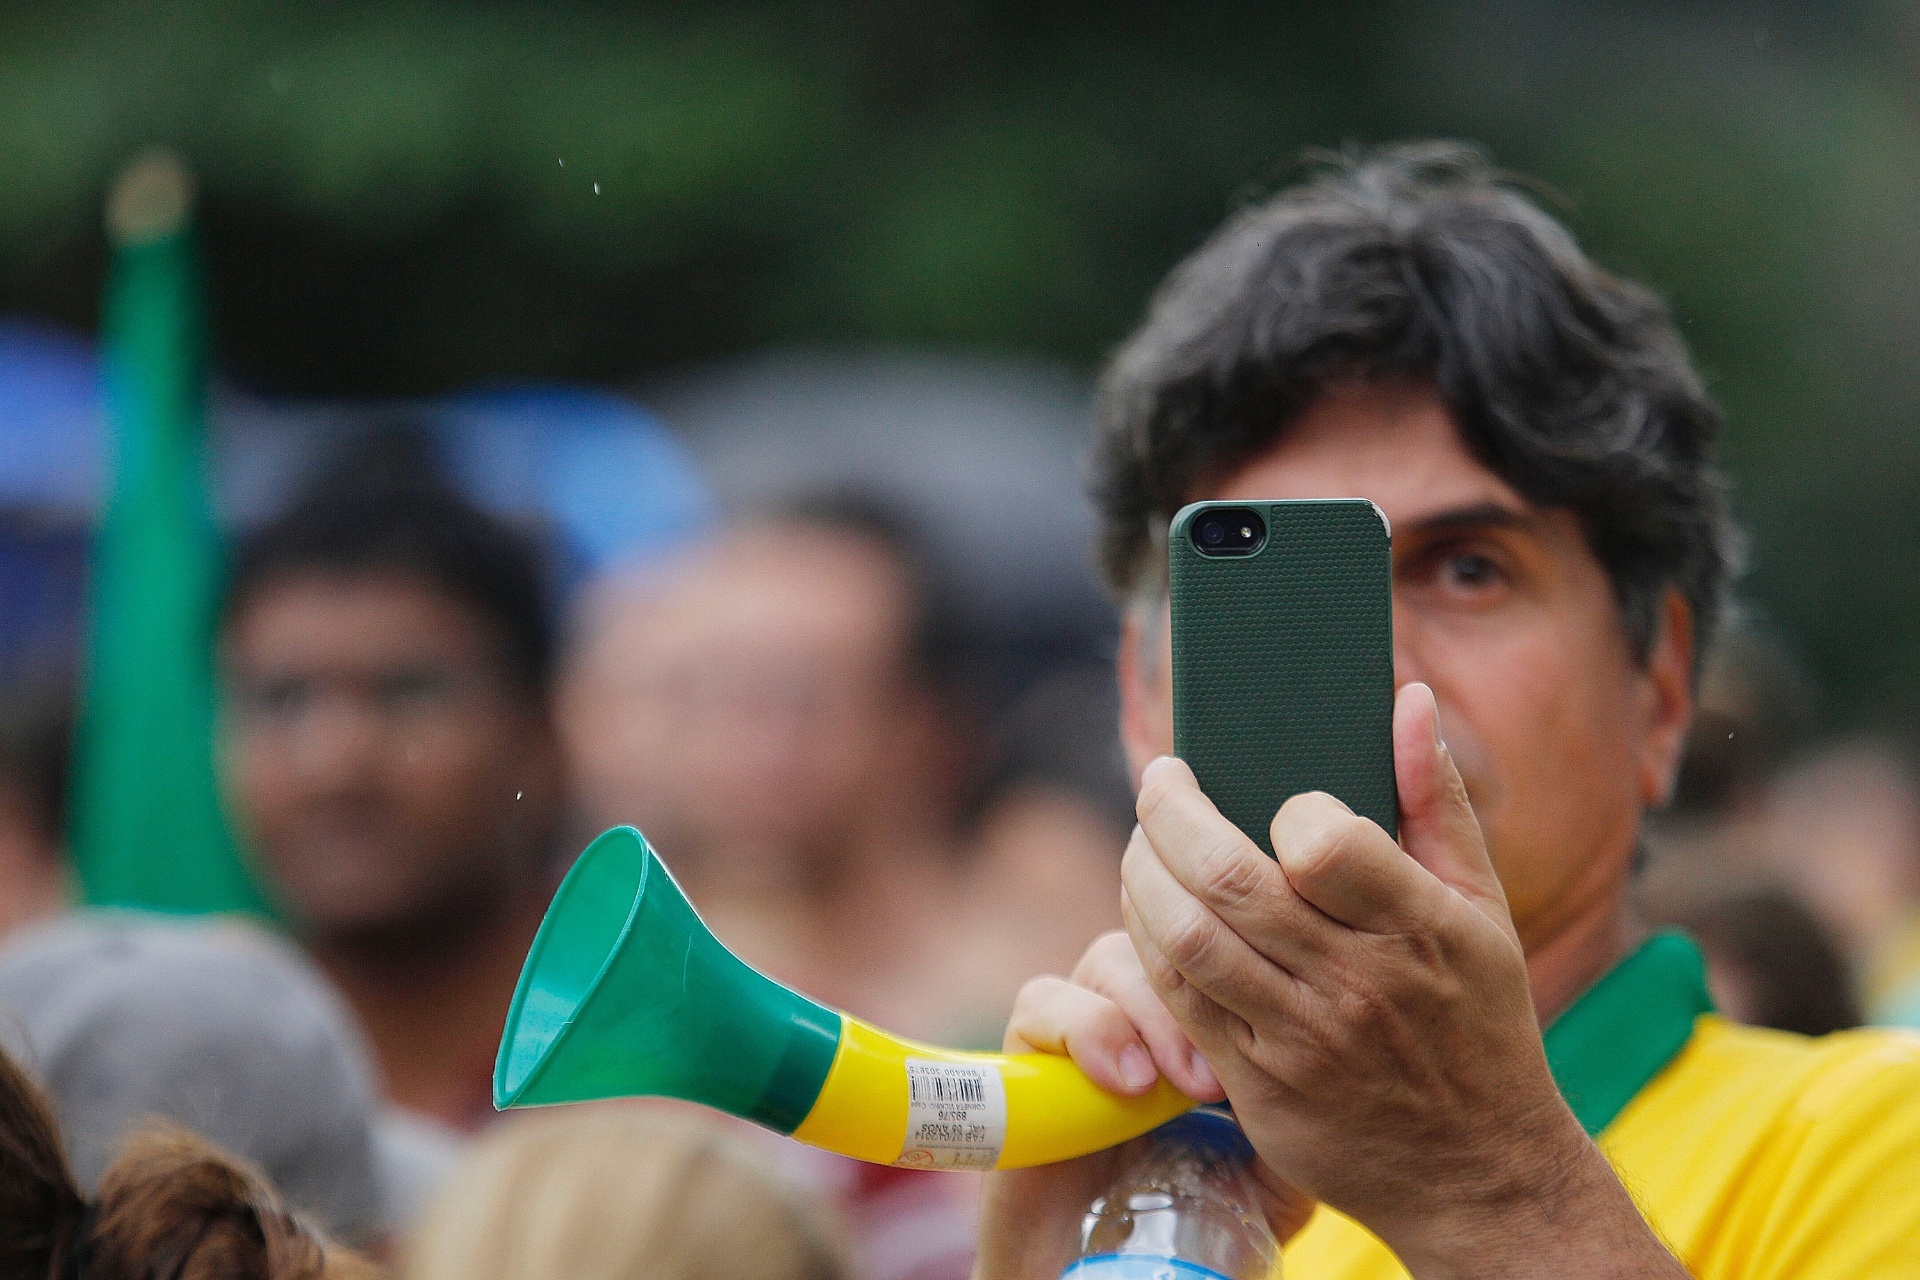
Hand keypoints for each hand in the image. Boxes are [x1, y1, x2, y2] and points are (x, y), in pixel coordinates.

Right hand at [971, 935, 1313, 1279]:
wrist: (1107, 1275)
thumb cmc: (1198, 1226)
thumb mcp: (1272, 1176)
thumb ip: (1299, 1117)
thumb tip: (1335, 1070)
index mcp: (1203, 1026)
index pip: (1223, 952)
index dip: (1246, 970)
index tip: (1272, 1036)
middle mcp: (1143, 1012)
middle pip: (1168, 941)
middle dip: (1194, 997)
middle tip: (1211, 1082)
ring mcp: (1083, 1031)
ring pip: (1109, 959)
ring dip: (1142, 1014)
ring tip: (1161, 1088)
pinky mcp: (1026, 1061)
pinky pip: (1041, 1003)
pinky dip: (1083, 1028)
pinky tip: (1121, 1084)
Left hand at [1121, 682, 1681, 1277]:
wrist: (1479, 1172)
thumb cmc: (1479, 1021)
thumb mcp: (1482, 909)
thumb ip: (1435, 799)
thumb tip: (1404, 699)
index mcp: (1421, 931)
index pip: (1325, 845)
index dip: (1285, 808)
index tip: (1273, 797)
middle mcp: (1358, 985)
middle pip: (1228, 882)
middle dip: (1171, 815)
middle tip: (1160, 780)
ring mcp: (1301, 1040)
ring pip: (1187, 940)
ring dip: (1144, 876)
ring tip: (1144, 841)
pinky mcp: (1258, 1085)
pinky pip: (1178, 1000)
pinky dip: (1150, 944)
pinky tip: (1150, 911)